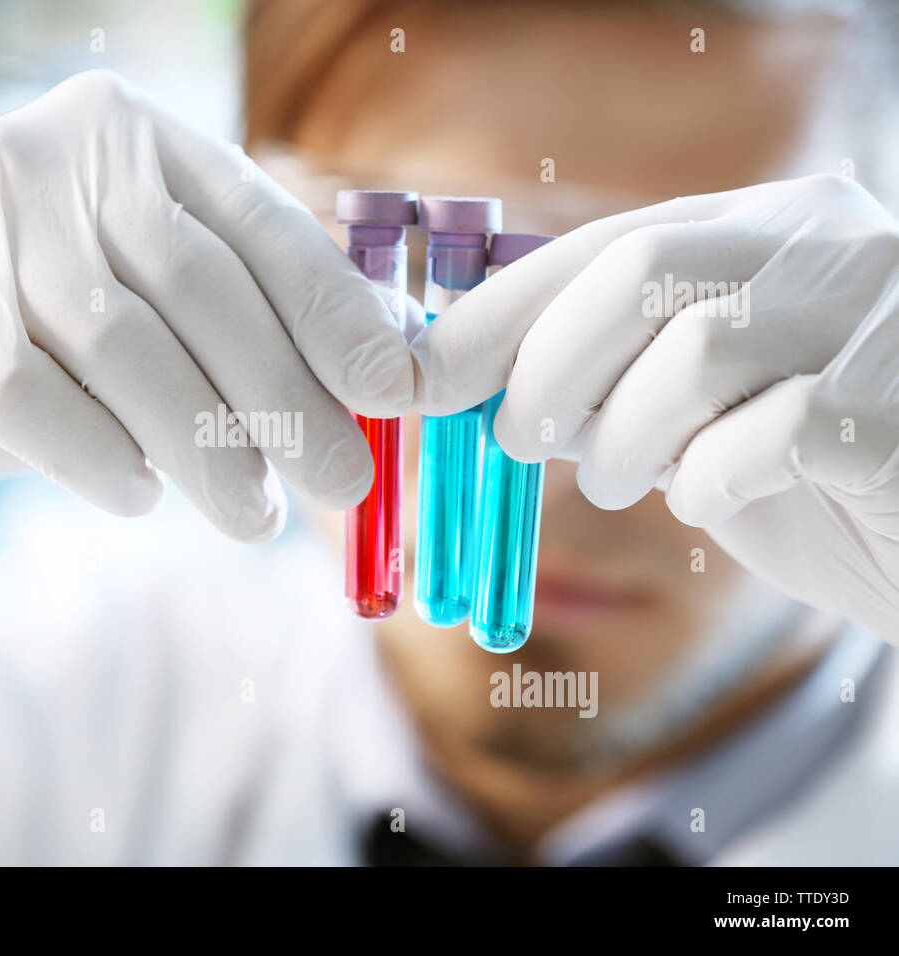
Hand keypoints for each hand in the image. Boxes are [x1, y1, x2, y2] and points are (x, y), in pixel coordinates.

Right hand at [0, 70, 410, 540]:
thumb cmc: (39, 331)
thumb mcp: (141, 295)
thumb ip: (238, 318)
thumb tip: (374, 387)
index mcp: (134, 138)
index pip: (259, 222)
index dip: (336, 314)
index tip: (396, 394)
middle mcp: (57, 154)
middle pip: (200, 287)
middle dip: (286, 399)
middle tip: (342, 483)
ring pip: (126, 349)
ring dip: (207, 449)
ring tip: (252, 519)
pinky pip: (38, 402)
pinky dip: (102, 461)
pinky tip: (138, 497)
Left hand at [412, 174, 898, 640]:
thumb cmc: (801, 479)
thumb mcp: (687, 415)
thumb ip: (605, 383)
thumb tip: (470, 385)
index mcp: (761, 229)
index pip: (606, 244)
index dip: (502, 310)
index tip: (421, 374)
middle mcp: (825, 242)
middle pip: (642, 271)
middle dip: (549, 368)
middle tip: (516, 440)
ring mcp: (879, 308)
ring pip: (697, 350)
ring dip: (624, 439)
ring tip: (622, 481)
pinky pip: (772, 432)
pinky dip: (710, 481)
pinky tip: (716, 499)